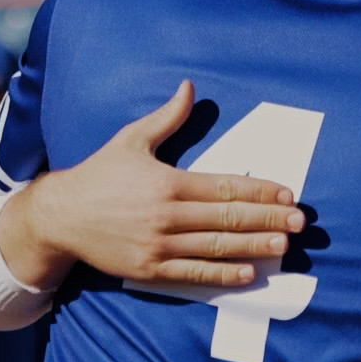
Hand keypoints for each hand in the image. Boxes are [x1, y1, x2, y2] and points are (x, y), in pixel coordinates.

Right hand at [0, 81, 304, 288]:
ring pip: (216, 248)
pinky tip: (248, 274)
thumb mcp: (131, 140)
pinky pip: (193, 274)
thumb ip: (166, 118)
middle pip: (228, 219)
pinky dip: (223, 275)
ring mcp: (158, 245)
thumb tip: (189, 86)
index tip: (288, 193)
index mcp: (167, 182)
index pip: (225, 188)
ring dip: (254, 247)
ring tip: (283, 246)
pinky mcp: (149, 269)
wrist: (60, 217)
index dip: (260, 191)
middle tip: (301, 223)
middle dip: (269, 219)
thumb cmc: (99, 174)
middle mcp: (166, 215)